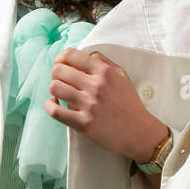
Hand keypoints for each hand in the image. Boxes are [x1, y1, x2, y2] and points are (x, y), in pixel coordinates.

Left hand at [45, 48, 169, 161]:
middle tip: (61, 80)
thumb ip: (104, 62)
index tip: (61, 64)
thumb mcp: (123, 76)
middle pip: (59, 70)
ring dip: (55, 89)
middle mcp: (96, 86)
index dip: (60, 58)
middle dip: (56, 73)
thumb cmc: (130, 105)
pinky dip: (50, 105)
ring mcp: (89, 105)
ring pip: (55, 87)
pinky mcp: (83, 123)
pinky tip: (54, 104)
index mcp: (104, 72)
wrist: (139, 133)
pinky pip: (55, 111)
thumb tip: (85, 55)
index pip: (71, 55)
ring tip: (61, 93)